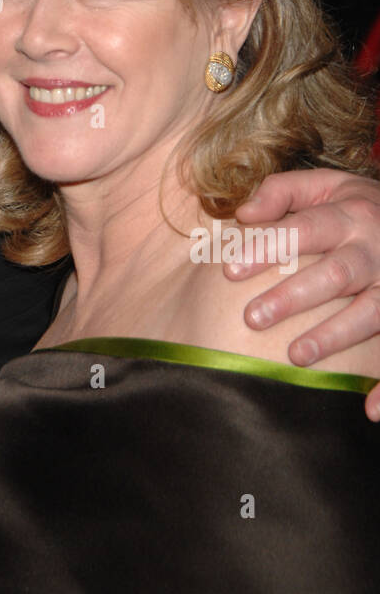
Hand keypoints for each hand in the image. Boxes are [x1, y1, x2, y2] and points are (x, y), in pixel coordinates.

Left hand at [231, 169, 379, 419]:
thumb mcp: (325, 184)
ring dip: (335, 337)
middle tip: (251, 318)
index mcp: (351, 215)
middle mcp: (376, 251)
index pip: (305, 229)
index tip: (228, 271)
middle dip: (294, 297)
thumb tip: (243, 213)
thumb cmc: (356, 206)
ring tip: (295, 356)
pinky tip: (369, 409)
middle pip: (336, 274)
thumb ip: (282, 192)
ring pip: (370, 312)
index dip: (267, 248)